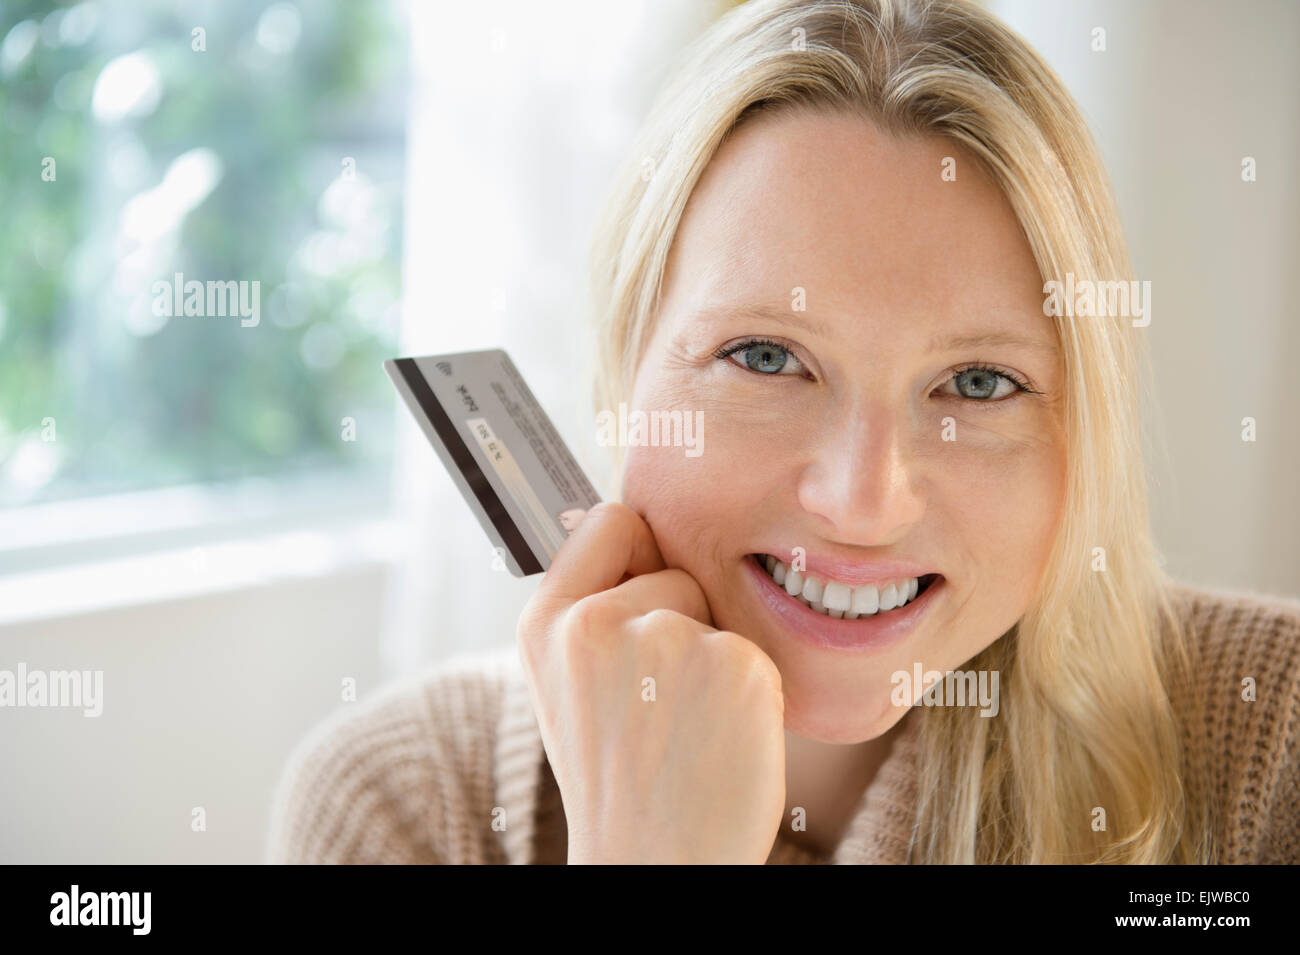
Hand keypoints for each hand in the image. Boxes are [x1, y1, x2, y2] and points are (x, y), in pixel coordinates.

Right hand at [516, 501, 786, 863]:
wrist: (657, 863)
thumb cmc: (619, 778)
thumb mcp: (568, 685)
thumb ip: (593, 612)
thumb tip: (646, 534)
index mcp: (546, 624)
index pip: (611, 520)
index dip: (637, 555)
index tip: (643, 596)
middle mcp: (598, 623)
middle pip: (673, 567)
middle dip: (680, 618)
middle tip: (659, 702)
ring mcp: (668, 639)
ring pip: (716, 611)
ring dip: (714, 657)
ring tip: (687, 727)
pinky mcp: (734, 663)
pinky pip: (754, 649)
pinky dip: (748, 690)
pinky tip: (720, 739)